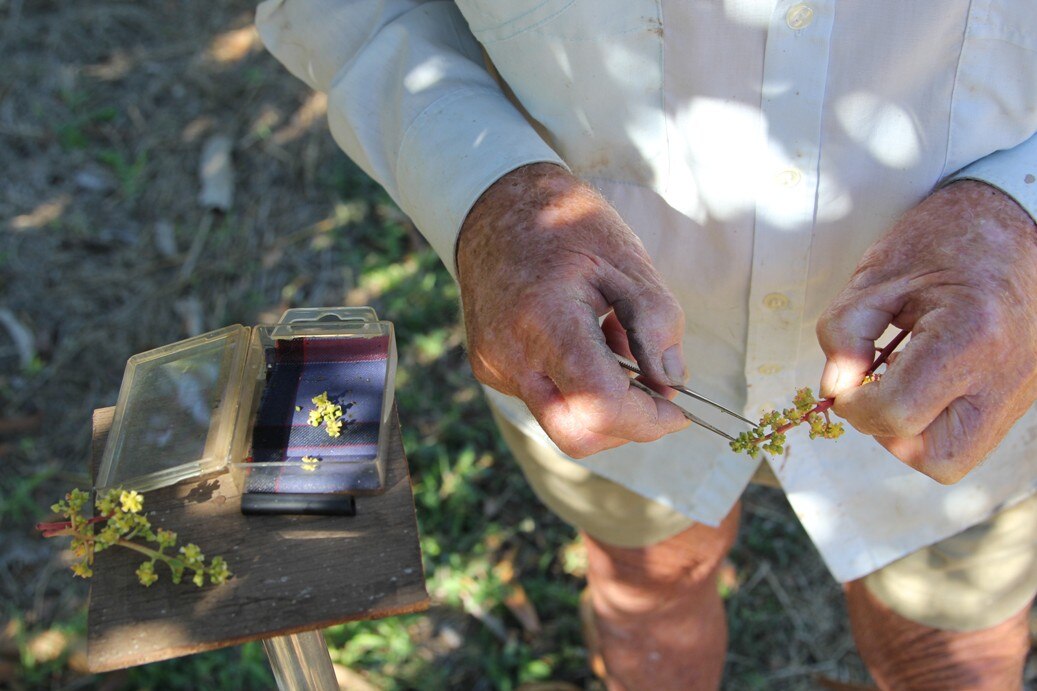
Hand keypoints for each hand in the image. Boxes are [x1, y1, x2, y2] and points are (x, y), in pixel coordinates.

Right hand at [456, 163, 689, 457]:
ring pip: (561, 420)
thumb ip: (658, 325)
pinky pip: (543, 397)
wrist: (494, 205)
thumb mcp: (629, 261)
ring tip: (613, 344)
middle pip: (576, 435)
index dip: (648, 420)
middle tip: (657, 397)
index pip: (600, 404)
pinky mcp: (489, 368)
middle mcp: (509, 353)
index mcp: (544, 319)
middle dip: (626, 428)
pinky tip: (581, 340)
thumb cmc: (564, 223)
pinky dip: (576, 385)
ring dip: (603, 403)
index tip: (678, 410)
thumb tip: (671, 385)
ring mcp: (494, 365)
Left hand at [817, 181, 1036, 482]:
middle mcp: (1005, 375)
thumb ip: (845, 333)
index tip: (844, 381)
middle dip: (888, 431)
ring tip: (898, 382)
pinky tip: (922, 379)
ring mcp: (1020, 391)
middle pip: (937, 457)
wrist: (1016, 219)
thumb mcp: (878, 276)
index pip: (898, 412)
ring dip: (911, 434)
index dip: (854, 405)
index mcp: (971, 336)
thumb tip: (834, 387)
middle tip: (872, 388)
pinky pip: (970, 434)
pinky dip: (934, 421)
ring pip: (956, 457)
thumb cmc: (946, 237)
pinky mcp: (1020, 396)